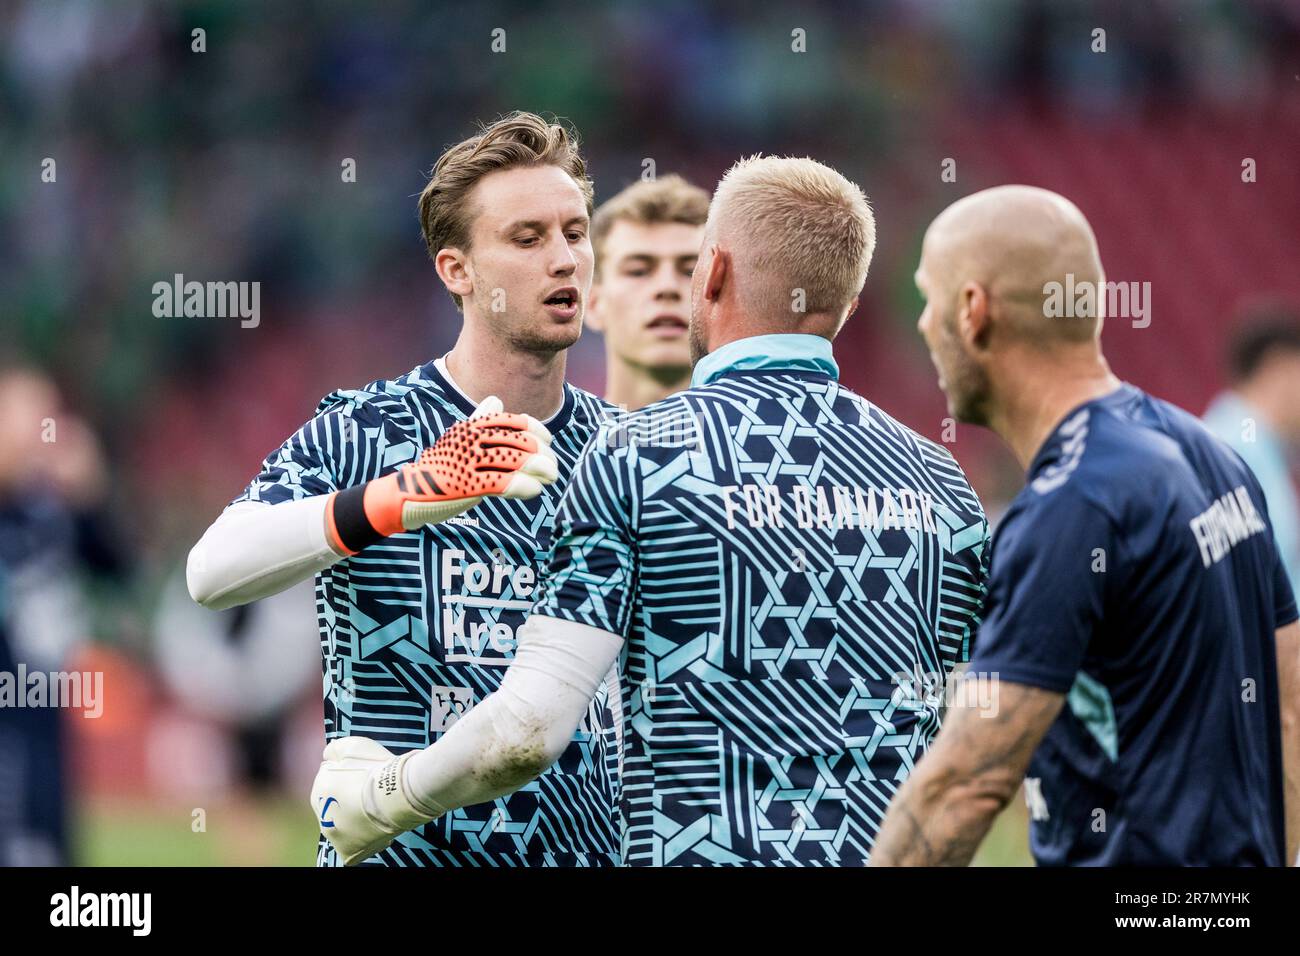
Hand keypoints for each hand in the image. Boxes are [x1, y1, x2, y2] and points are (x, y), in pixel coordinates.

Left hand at [310, 737, 438, 865]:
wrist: (398, 793)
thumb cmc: (377, 767)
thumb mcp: (352, 745)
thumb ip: (333, 749)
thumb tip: (327, 756)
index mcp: (319, 790)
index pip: (330, 782)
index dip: (349, 777)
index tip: (364, 776)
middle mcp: (321, 815)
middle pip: (335, 805)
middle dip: (349, 799)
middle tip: (370, 793)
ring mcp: (334, 835)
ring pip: (343, 826)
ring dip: (353, 819)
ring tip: (374, 810)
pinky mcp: (349, 850)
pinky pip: (352, 846)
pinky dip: (361, 838)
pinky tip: (374, 827)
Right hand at [324, 395, 557, 553]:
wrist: (406, 495)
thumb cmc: (439, 467)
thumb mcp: (458, 439)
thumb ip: (479, 422)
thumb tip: (496, 400)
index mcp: (471, 427)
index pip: (513, 422)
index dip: (537, 431)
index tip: (548, 442)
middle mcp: (470, 440)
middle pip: (520, 442)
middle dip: (543, 454)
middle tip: (553, 467)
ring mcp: (467, 462)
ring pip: (516, 462)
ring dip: (539, 470)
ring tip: (550, 478)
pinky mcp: (466, 485)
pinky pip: (504, 483)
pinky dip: (524, 486)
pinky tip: (534, 491)